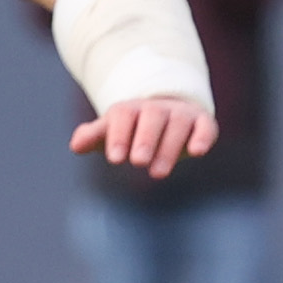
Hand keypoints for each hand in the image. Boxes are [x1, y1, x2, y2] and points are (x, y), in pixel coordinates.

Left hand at [70, 98, 217, 180]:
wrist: (166, 113)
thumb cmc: (130, 130)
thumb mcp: (110, 132)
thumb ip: (94, 136)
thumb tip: (76, 144)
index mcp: (130, 109)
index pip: (123, 115)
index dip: (119, 135)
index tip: (115, 158)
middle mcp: (157, 108)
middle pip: (152, 117)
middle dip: (145, 139)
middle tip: (137, 162)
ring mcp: (181, 114)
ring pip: (178, 124)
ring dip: (169, 147)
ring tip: (156, 173)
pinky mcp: (202, 122)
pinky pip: (206, 126)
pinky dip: (203, 137)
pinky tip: (197, 152)